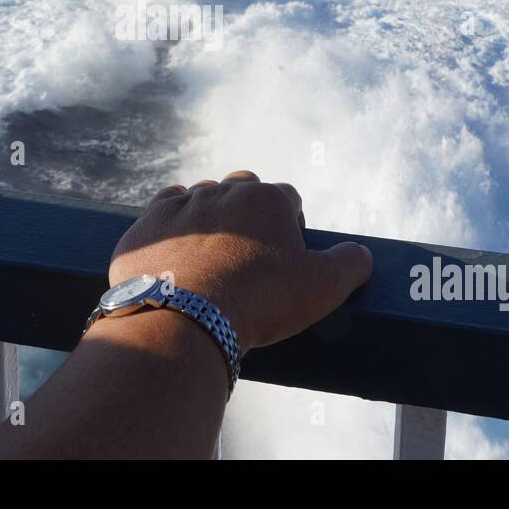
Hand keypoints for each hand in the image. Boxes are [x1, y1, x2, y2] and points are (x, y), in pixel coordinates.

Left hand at [107, 171, 371, 351]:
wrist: (185, 317)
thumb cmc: (260, 300)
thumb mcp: (323, 286)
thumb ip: (351, 263)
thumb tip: (361, 254)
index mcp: (268, 199)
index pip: (289, 199)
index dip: (292, 226)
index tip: (287, 257)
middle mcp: (223, 191)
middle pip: (242, 193)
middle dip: (248, 216)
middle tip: (249, 258)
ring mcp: (181, 205)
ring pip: (200, 201)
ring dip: (208, 221)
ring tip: (211, 260)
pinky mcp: (146, 225)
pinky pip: (161, 215)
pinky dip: (170, 230)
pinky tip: (176, 256)